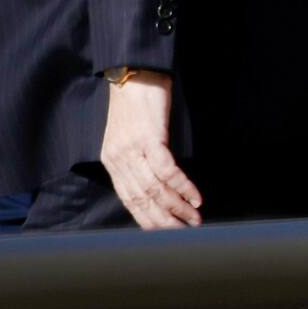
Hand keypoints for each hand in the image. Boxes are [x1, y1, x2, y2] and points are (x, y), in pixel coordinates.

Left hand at [98, 71, 201, 228]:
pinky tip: (196, 198)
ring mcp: (131, 148)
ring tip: (195, 220)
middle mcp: (117, 158)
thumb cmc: (136, 107)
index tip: (166, 234)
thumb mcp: (129, 138)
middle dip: (164, 221)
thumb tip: (156, 190)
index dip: (148, 220)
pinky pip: (166, 170)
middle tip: (185, 234)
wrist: (135, 74)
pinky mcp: (148, 137)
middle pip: (141, 199)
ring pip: (154, 189)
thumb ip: (137, 163)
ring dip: (177, 207)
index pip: (128, 200)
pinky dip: (183, 187)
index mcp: (111, 161)